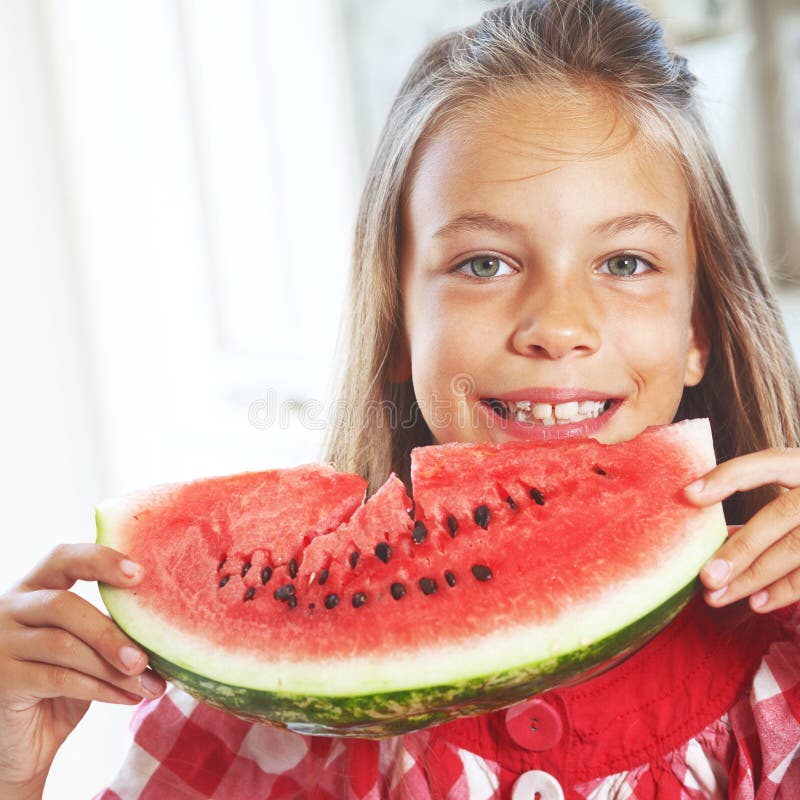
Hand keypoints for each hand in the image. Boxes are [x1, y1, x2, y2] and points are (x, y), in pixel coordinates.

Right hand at [0, 544, 165, 798]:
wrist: (19, 744)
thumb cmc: (60, 687)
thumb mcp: (85, 649)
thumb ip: (108, 629)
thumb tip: (166, 626)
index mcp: (35, 588)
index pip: (63, 558)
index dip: (101, 560)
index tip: (140, 574)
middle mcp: (10, 609)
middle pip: (64, 606)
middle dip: (111, 632)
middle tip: (146, 658)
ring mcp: (0, 644)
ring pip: (64, 646)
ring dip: (113, 667)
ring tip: (149, 684)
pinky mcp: (2, 679)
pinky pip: (58, 678)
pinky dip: (100, 688)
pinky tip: (127, 696)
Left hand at [684, 447, 799, 613]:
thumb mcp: (795, 494)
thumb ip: (762, 511)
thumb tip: (713, 540)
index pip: (768, 463)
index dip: (729, 477)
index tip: (689, 494)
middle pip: (781, 515)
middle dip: (740, 548)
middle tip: (705, 576)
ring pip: (797, 548)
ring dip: (756, 576)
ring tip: (719, 595)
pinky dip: (786, 590)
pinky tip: (757, 603)